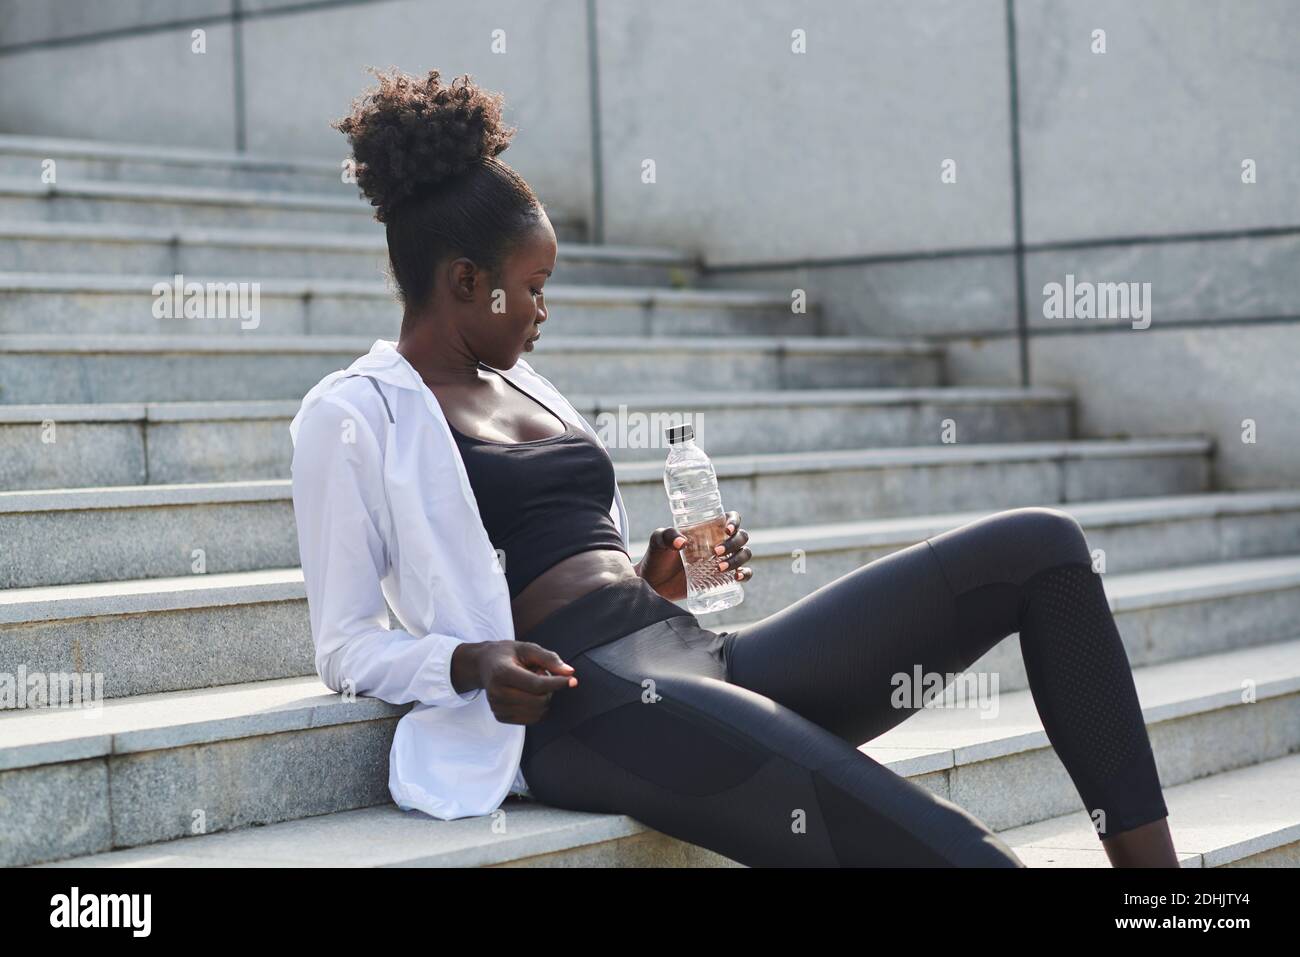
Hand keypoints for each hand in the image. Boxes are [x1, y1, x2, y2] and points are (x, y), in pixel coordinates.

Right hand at [467, 640, 577, 724]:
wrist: (484, 665)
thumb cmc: (509, 654)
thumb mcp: (528, 648)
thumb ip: (549, 659)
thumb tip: (570, 672)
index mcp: (502, 673)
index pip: (536, 685)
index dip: (557, 683)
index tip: (572, 680)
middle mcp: (496, 693)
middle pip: (538, 701)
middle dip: (549, 689)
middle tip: (541, 673)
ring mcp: (497, 707)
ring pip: (537, 712)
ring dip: (543, 698)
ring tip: (532, 683)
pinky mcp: (500, 717)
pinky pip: (532, 719)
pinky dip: (537, 707)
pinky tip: (528, 694)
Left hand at [635, 509, 753, 600]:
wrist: (654, 584)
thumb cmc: (656, 557)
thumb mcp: (658, 541)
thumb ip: (667, 536)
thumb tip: (682, 542)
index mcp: (708, 528)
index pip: (730, 518)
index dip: (734, 522)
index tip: (727, 530)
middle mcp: (719, 542)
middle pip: (741, 537)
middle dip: (733, 543)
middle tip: (715, 553)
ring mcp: (723, 560)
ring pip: (744, 554)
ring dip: (738, 559)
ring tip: (719, 569)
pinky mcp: (723, 578)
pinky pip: (744, 573)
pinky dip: (745, 574)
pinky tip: (736, 578)